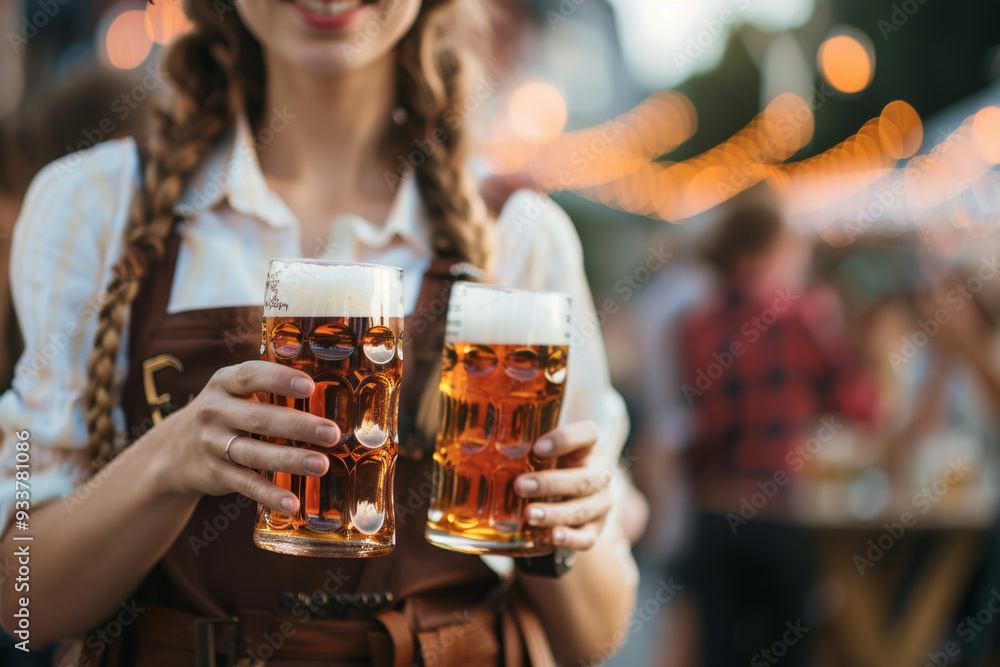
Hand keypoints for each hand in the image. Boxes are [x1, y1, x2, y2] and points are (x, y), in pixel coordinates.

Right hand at [149, 360, 340, 512]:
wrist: (173, 449)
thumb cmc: (225, 410)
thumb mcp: (235, 390)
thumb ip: (270, 385)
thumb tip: (328, 384)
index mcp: (224, 383)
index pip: (250, 375)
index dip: (279, 380)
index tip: (309, 386)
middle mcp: (215, 411)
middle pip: (259, 418)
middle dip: (298, 425)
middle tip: (332, 432)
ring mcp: (213, 444)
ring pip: (254, 453)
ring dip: (290, 460)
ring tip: (321, 465)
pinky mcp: (216, 473)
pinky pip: (245, 484)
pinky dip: (269, 495)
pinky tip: (292, 503)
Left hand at [514, 421, 612, 551]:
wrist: (574, 499)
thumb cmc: (551, 468)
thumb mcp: (542, 454)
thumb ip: (519, 449)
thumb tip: (465, 446)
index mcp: (587, 447)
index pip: (588, 433)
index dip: (565, 439)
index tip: (537, 447)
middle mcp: (599, 473)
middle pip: (585, 477)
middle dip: (550, 483)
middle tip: (519, 486)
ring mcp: (600, 504)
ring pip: (583, 508)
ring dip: (555, 512)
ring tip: (528, 515)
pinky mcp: (594, 530)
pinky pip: (587, 537)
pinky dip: (570, 538)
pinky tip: (552, 535)